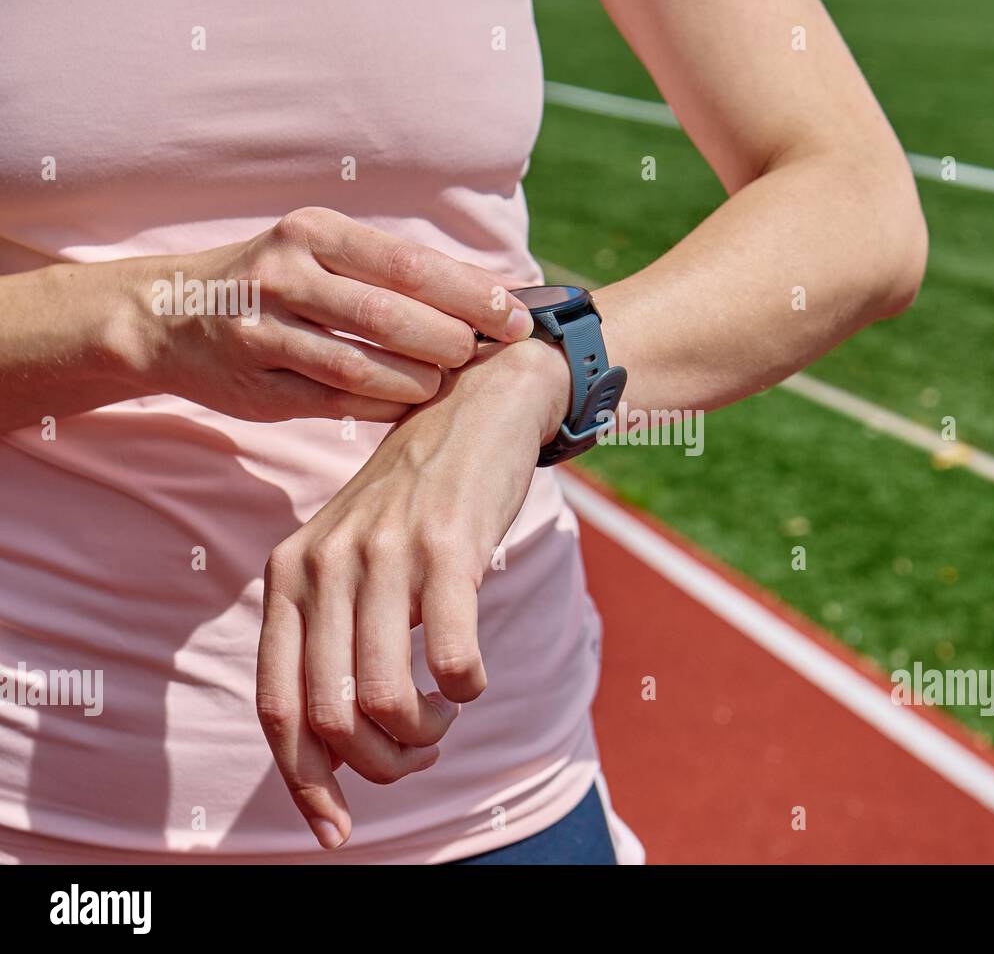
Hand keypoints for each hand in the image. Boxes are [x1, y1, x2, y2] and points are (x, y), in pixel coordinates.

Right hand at [122, 206, 535, 422]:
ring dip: (419, 378)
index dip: (471, 294)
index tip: (515, 316)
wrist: (169, 314)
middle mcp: (284, 276)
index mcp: (312, 234)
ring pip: (361, 363)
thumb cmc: (274, 282)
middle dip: (451, 339)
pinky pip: (335, 400)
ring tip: (445, 380)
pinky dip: (381, 403)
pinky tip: (407, 403)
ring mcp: (264, 332)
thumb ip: (388, 270)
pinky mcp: (257, 384)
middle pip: (390, 314)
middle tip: (482, 353)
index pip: (410, 264)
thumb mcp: (319, 251)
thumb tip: (486, 295)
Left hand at [254, 338, 569, 847]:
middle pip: (330, 716)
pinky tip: (472, 676)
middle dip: (381, 764)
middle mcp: (324, 566)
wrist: (474, 407)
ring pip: (385, 698)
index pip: (277, 707)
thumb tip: (338, 745)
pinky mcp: (448, 548)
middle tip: (418, 755)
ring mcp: (384, 556)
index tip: (340, 829)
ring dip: (423, 732)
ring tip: (444, 715)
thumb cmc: (417, 503)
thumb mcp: (352, 558)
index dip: (305, 782)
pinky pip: (453, 660)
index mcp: (289, 575)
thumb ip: (332, 635)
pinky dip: (466, 690)